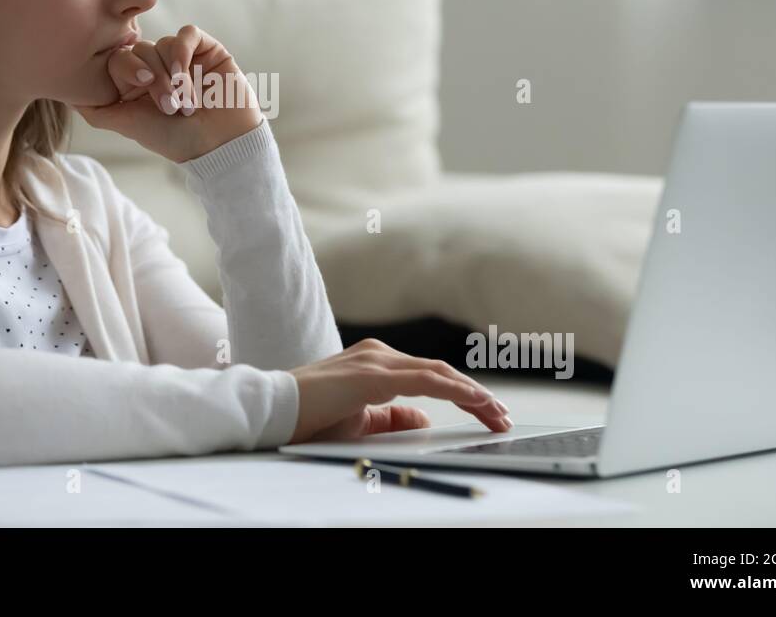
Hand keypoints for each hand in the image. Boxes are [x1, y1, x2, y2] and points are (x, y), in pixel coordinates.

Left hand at [73, 24, 264, 163]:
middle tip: (167, 105)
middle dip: (151, 76)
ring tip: (184, 103)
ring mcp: (180, 56)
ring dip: (171, 74)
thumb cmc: (173, 139)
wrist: (220, 144)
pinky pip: (186, 33)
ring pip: (161, 43)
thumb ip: (95, 107)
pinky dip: (182, 52)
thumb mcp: (125, 124)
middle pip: (138, 48)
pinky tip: (186, 75)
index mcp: (135, 82)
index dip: (125, 69)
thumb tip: (65, 91)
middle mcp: (155, 66)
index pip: (117, 57)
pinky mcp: (205, 49)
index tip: (139, 89)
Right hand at [287, 339, 513, 442]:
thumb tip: (424, 421)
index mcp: (376, 362)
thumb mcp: (359, 421)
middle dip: (477, 395)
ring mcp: (375, 360)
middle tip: (503, 417)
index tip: (489, 412)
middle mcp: (379, 354)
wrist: (272, 410)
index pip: (431, 375)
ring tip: (497, 414)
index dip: (464, 393)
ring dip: (473, 394)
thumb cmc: (309, 417)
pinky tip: (474, 401)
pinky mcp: (371, 374)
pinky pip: (423, 380)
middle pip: (442, 372)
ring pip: (438, 373)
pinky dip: (453, 389)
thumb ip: (391, 418)